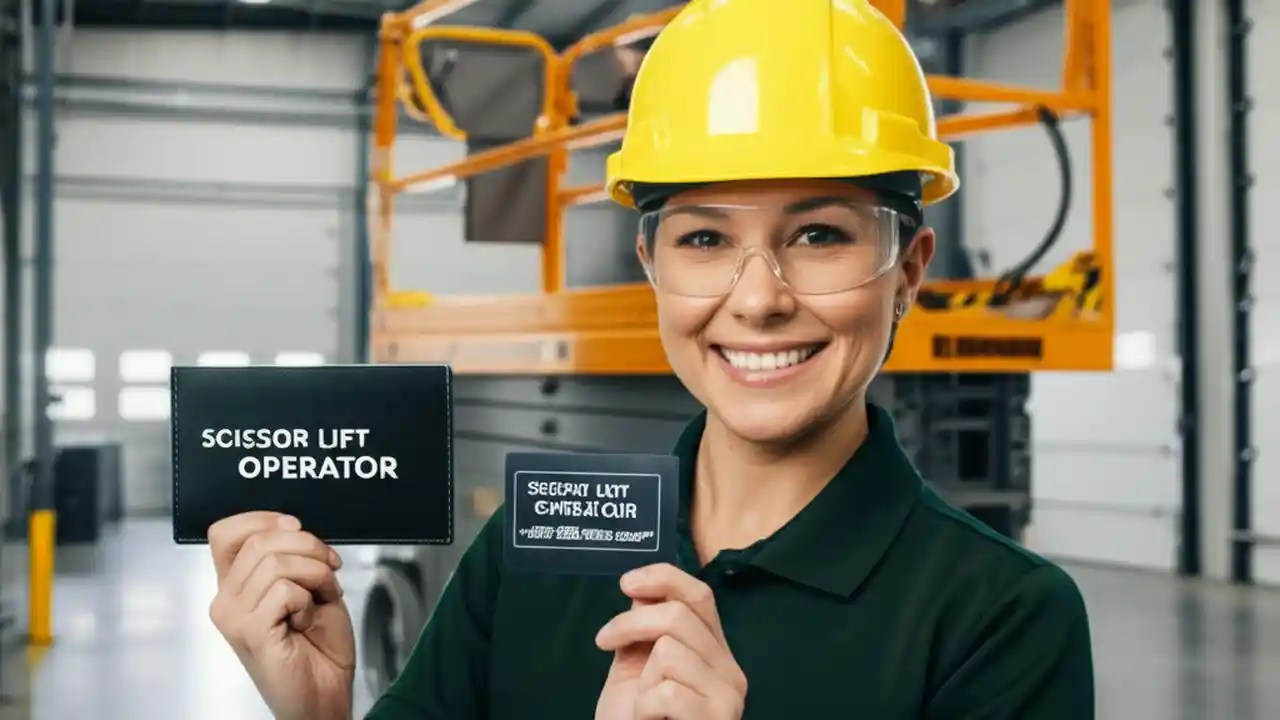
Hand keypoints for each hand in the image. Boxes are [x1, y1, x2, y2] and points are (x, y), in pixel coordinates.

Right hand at [207, 512, 356, 719]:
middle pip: (260, 540)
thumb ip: (290, 556)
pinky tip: (306, 621)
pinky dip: (310, 599)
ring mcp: (233, 617)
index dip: (264, 518)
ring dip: (316, 574)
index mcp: (235, 585)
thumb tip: (290, 524)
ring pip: (277, 562)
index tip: (297, 527)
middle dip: (309, 546)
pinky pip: (286, 590)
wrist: (326, 692)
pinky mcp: (250, 632)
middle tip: (330, 570)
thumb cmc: (318, 645)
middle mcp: (225, 600)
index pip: (226, 532)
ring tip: (321, 598)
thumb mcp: (307, 586)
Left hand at [594, 563, 747, 719]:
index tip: (626, 583)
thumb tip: (642, 591)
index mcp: (713, 652)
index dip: (664, 579)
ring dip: (641, 679)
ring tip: (644, 707)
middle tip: (603, 641)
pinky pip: (668, 690)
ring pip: (671, 650)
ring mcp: (727, 696)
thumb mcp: (634, 671)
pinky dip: (645, 707)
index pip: (700, 596)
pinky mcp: (717, 718)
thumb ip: (643, 633)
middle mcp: (730, 670)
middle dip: (630, 623)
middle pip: (680, 615)